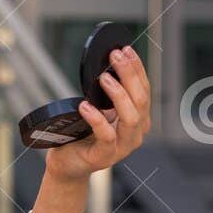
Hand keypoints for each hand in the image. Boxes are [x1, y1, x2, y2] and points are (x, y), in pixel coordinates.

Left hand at [44, 45, 150, 180]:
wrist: (68, 162)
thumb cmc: (83, 134)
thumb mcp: (100, 109)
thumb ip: (107, 93)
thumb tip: (108, 63)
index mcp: (138, 119)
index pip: (144, 90)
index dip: (137, 69)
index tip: (126, 50)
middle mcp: (135, 133)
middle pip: (141, 101)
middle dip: (129, 75)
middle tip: (115, 57)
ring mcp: (123, 147)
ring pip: (131, 118)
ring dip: (118, 95)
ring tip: (103, 78)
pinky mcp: (105, 157)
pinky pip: (106, 136)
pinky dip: (97, 118)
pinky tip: (85, 106)